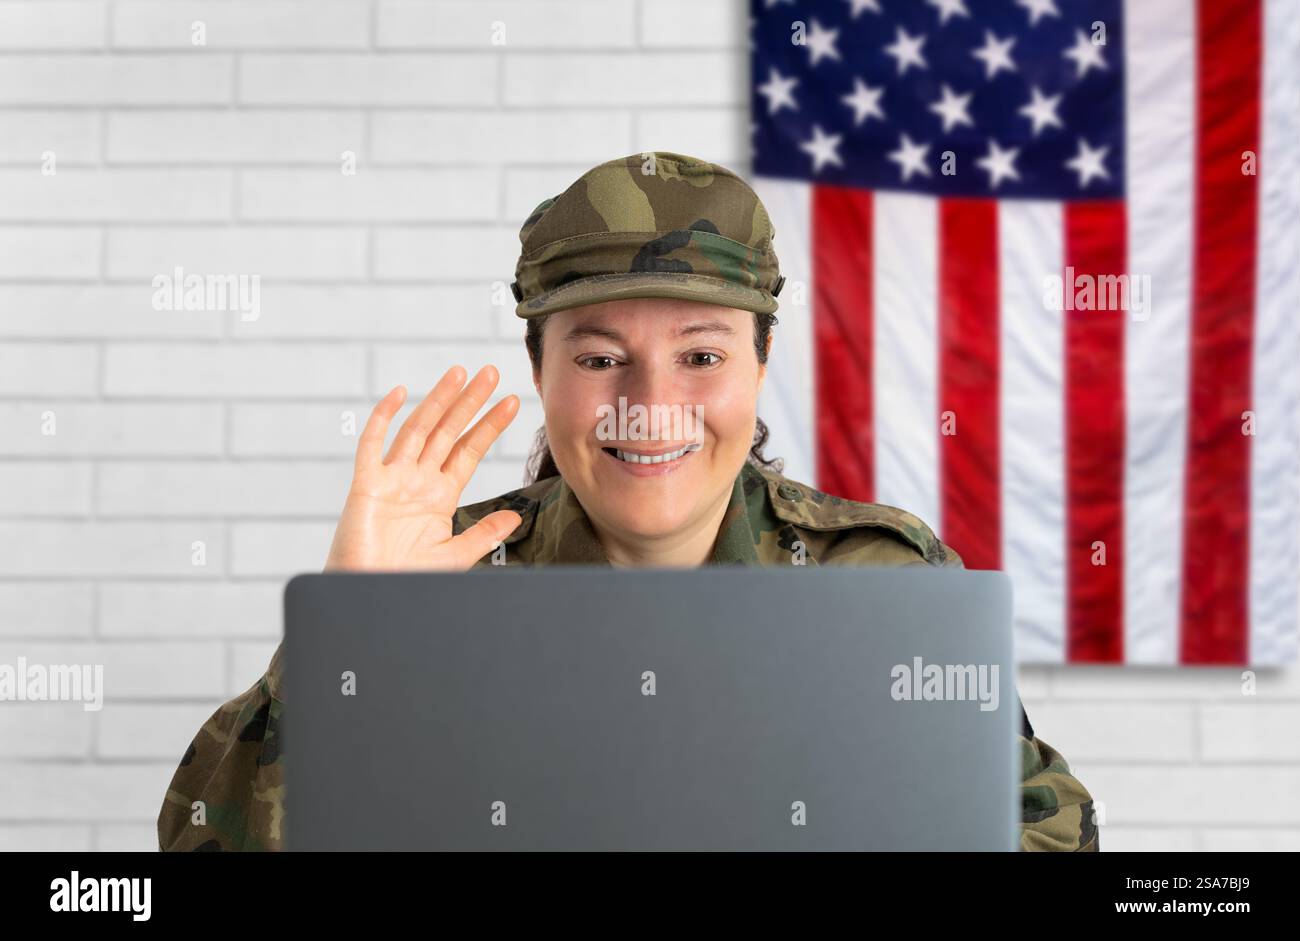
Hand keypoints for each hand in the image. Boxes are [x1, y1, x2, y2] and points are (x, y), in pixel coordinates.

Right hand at [324, 365, 522, 570]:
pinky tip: (399, 394)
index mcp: (439, 495)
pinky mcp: (365, 484)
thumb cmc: (404, 576)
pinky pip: (372, 445)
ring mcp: (391, 479)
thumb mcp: (455, 555)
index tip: (511, 402)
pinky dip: (383, 417)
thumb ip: (483, 533)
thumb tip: (515, 517)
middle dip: (469, 402)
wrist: (368, 593)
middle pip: (447, 432)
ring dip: (438, 401)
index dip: (489, 426)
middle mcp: (417, 480)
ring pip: (418, 430)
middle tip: (490, 372)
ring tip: (459, 373)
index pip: (469, 451)